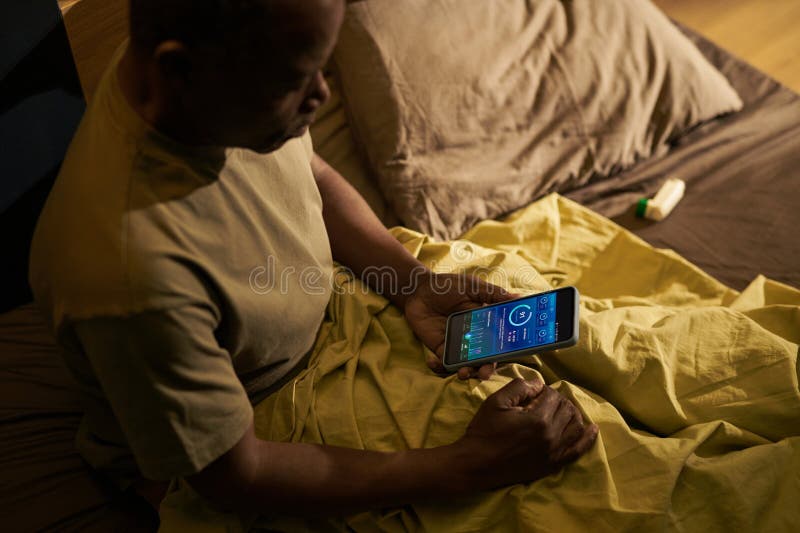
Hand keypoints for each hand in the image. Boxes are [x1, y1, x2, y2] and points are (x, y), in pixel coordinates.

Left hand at [404, 272, 516, 379]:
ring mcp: (458, 344)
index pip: (501, 341)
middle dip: (486, 368)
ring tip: (463, 373)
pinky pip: (444, 363)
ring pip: (467, 365)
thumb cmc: (449, 286)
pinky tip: (433, 362)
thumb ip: (494, 294)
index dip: (507, 351)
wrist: (420, 289)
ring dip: (467, 372)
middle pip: (486, 358)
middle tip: (484, 372)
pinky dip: (440, 367)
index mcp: (487, 323)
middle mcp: (475, 337)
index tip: (510, 357)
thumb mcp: (473, 287)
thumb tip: (519, 298)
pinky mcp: (441, 348)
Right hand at [455, 378, 597, 489]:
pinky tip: (592, 429)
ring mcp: (554, 452)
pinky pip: (577, 451)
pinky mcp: (552, 465)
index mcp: (537, 418)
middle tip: (544, 401)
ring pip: (576, 426)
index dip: (544, 391)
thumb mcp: (496, 402)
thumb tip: (539, 383)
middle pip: (567, 409)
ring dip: (572, 414)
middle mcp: (550, 435)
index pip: (553, 396)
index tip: (533, 394)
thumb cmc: (484, 431)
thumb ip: (519, 387)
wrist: (476, 464)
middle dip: (558, 400)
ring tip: (562, 410)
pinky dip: (587, 439)